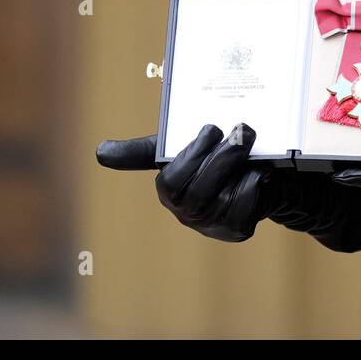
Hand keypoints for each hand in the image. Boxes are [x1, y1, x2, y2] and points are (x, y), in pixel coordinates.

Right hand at [96, 123, 275, 242]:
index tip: (210, 129)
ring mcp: (213, 224)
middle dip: (223, 157)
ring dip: (240, 167)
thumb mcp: (182, 149)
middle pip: (200, 191)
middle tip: (242, 129)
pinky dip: (254, 184)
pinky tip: (260, 170)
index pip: (171, 182)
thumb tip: (99, 153)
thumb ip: (144, 151)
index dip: (191, 156)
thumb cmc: (211, 161)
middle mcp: (188, 212)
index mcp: (170, 191)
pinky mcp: (238, 229)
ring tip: (251, 141)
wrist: (258, 179)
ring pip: (224, 198)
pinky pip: (246, 208)